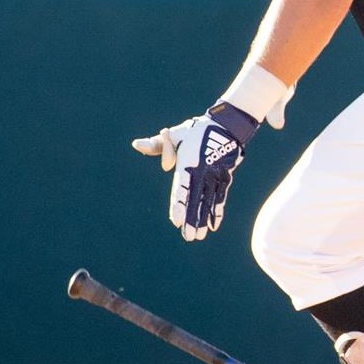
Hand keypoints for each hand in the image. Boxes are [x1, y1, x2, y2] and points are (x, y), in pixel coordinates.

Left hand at [133, 103, 260, 240]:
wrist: (227, 125)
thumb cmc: (195, 131)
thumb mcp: (174, 135)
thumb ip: (156, 145)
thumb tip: (136, 144)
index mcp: (188, 162)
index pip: (182, 188)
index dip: (178, 205)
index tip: (175, 221)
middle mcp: (203, 172)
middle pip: (196, 199)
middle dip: (191, 219)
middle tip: (188, 237)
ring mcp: (215, 176)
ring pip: (208, 202)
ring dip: (203, 220)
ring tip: (199, 236)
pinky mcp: (225, 178)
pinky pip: (220, 198)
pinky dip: (217, 212)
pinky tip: (213, 226)